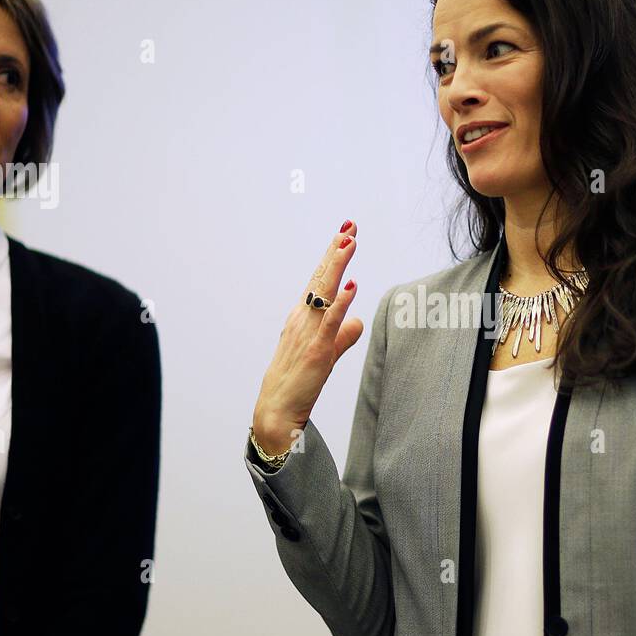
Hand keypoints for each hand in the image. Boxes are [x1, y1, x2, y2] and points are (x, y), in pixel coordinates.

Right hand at [252, 221, 363, 452]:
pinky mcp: (316, 351)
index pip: (319, 280)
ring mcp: (308, 333)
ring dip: (337, 267)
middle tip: (349, 226)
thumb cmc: (298, 382)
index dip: (333, 256)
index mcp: (302, 317)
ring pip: (324, 293)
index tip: (346, 234)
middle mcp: (302, 319)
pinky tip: (351, 287)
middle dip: (336, 251)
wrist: (277, 410)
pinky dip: (340, 304)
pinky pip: (330, 323)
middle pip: (321, 278)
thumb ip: (343, 336)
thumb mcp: (324, 353)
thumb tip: (357, 321)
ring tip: (349, 242)